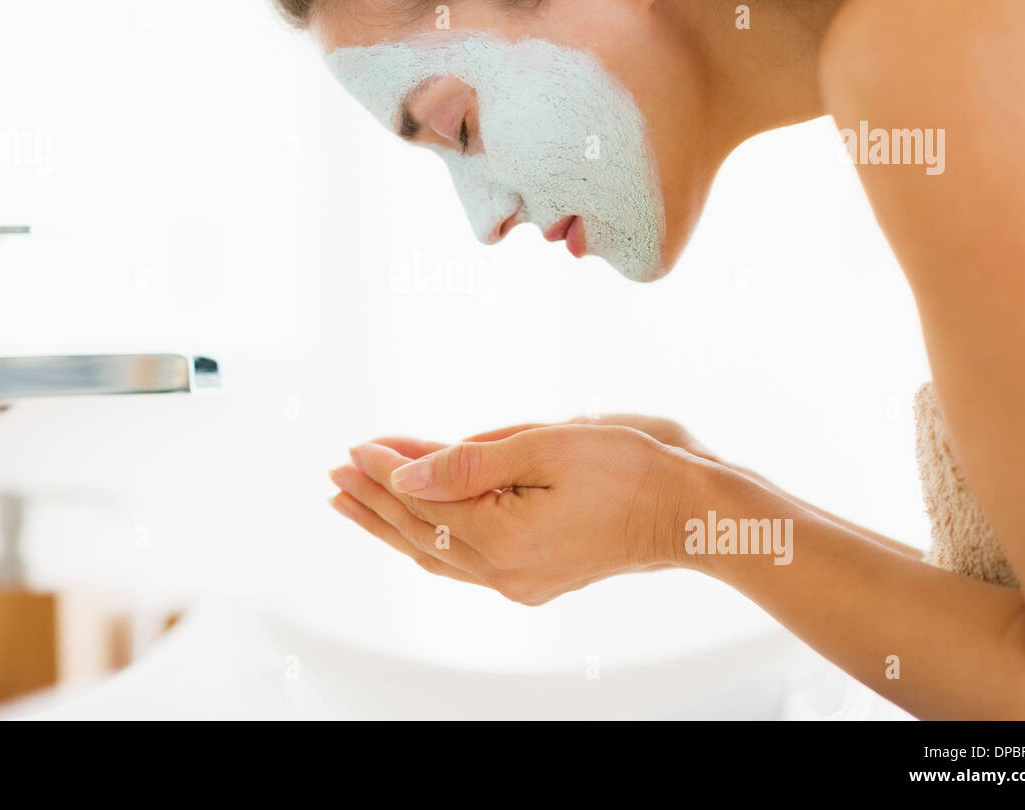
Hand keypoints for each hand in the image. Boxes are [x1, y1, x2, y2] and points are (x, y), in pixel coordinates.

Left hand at [328, 422, 703, 605]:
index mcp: (501, 536)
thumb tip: (403, 475)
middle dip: (373, 501)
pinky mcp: (535, 579)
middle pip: (418, 533)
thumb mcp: (544, 445)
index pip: (422, 498)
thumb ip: (466, 461)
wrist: (689, 512)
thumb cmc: (629, 467)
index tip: (353, 445)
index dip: (385, 469)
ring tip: (353, 503)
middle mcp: (503, 570)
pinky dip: (430, 541)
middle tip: (334, 474)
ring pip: (436, 553)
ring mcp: (519, 580)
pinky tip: (414, 532)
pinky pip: (463, 563)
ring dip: (391, 526)